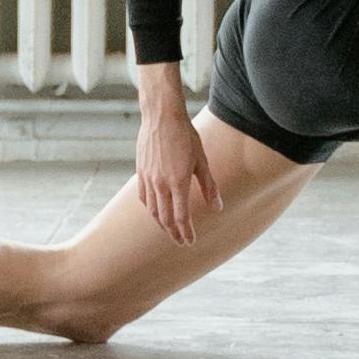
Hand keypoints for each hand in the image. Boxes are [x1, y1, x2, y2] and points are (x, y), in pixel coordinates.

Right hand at [132, 70, 213, 240]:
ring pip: (152, 210)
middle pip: (165, 218)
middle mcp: (160, 184)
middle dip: (173, 233)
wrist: (161, 116)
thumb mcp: (202, 161)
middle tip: (181, 242)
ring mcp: (148, 178)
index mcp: (178, 182)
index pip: (181, 217)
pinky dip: (150, 208)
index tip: (190, 242)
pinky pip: (143, 197)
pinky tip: (154, 211)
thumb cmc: (185, 136)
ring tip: (169, 230)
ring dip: (161, 224)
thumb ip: (209, 187)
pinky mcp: (140, 172)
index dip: (186, 232)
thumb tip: (218, 208)